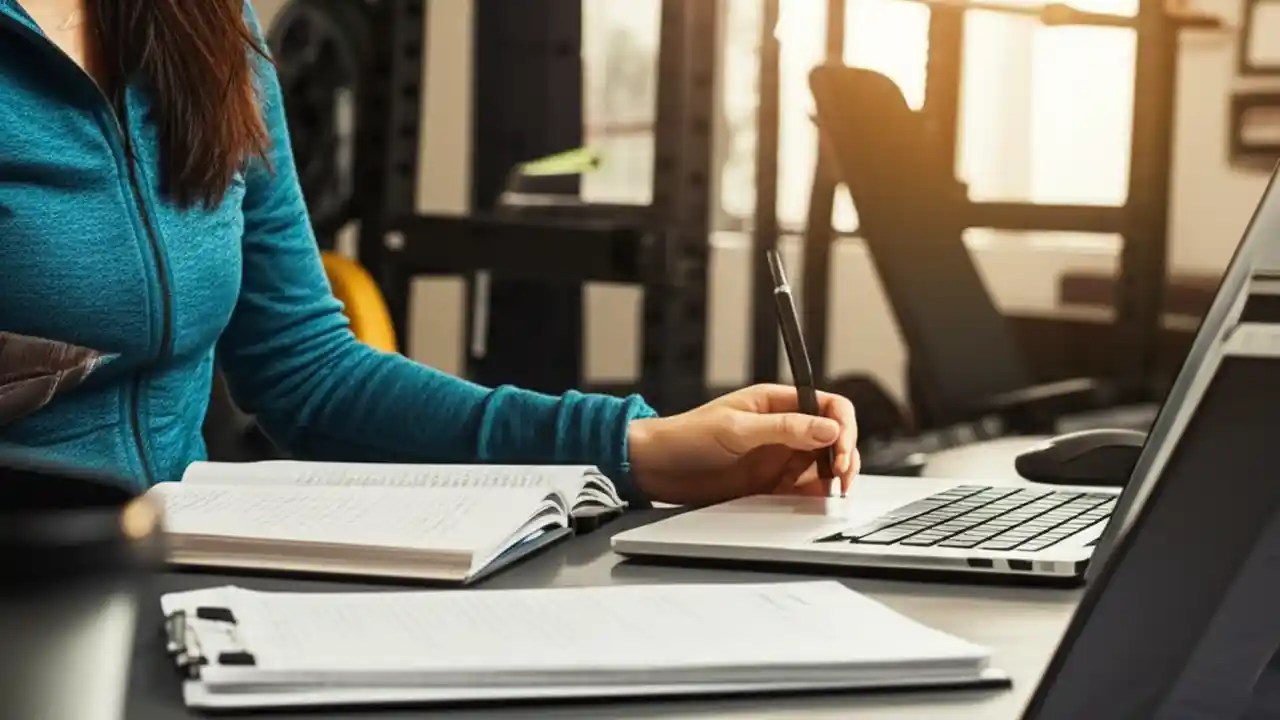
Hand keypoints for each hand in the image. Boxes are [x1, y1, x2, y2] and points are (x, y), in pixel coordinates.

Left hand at [627, 384, 858, 505]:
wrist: (656, 468)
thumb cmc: (687, 437)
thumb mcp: (737, 429)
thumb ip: (784, 429)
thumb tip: (828, 428)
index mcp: (777, 403)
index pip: (827, 406)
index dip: (842, 427)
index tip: (840, 450)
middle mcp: (784, 429)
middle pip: (833, 438)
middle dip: (844, 456)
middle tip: (841, 479)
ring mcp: (779, 457)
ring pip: (823, 465)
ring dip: (833, 478)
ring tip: (831, 493)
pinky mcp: (771, 483)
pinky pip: (804, 489)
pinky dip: (814, 495)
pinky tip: (814, 500)